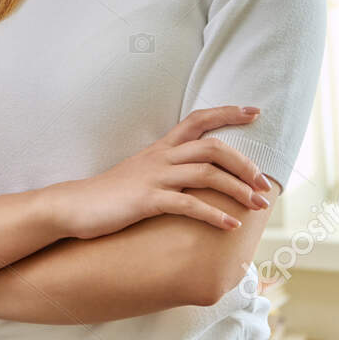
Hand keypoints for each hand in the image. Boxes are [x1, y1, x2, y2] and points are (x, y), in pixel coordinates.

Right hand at [60, 106, 274, 240]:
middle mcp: (161, 157)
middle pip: (213, 147)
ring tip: (257, 205)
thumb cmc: (110, 194)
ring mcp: (154, 178)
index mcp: (161, 148)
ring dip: (238, 190)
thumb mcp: (141, 173)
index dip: (228, 112)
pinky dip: (214, 215)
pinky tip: (231, 226)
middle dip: (244, 163)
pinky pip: (189, 205)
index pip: (199, 120)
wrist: (74, 205)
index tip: (255, 112)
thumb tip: (196, 177)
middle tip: (264, 183)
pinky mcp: (147, 200)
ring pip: (207, 174)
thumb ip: (167, 169)